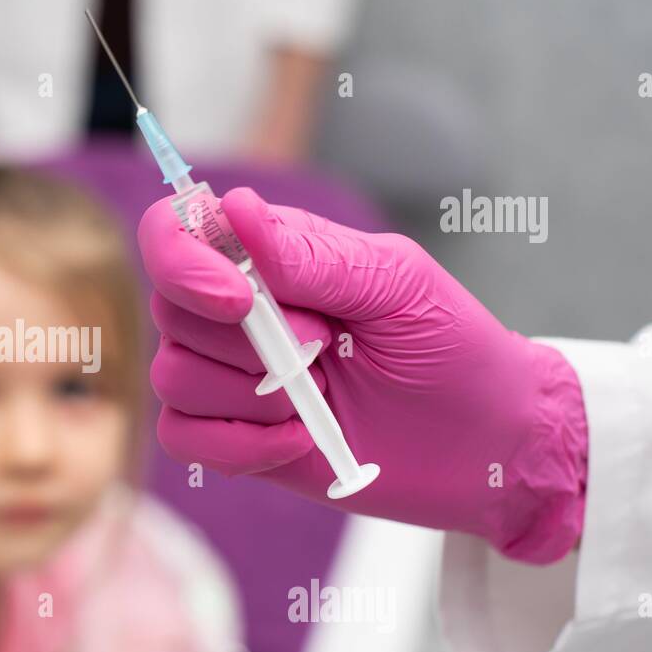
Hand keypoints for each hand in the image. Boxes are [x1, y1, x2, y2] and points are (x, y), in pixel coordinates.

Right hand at [137, 187, 587, 563]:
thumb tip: (237, 206)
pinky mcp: (229, 437)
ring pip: (172, 375)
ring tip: (319, 400)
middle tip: (324, 349)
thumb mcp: (397, 286)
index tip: (240, 301)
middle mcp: (233, 311)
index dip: (183, 263)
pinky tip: (296, 441)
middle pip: (168, 309)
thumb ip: (311, 255)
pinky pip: (181, 437)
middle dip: (246, 341)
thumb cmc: (452, 349)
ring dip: (250, 396)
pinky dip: (237, 445)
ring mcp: (227, 375)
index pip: (173, 233)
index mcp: (268, 254)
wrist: (483, 445)